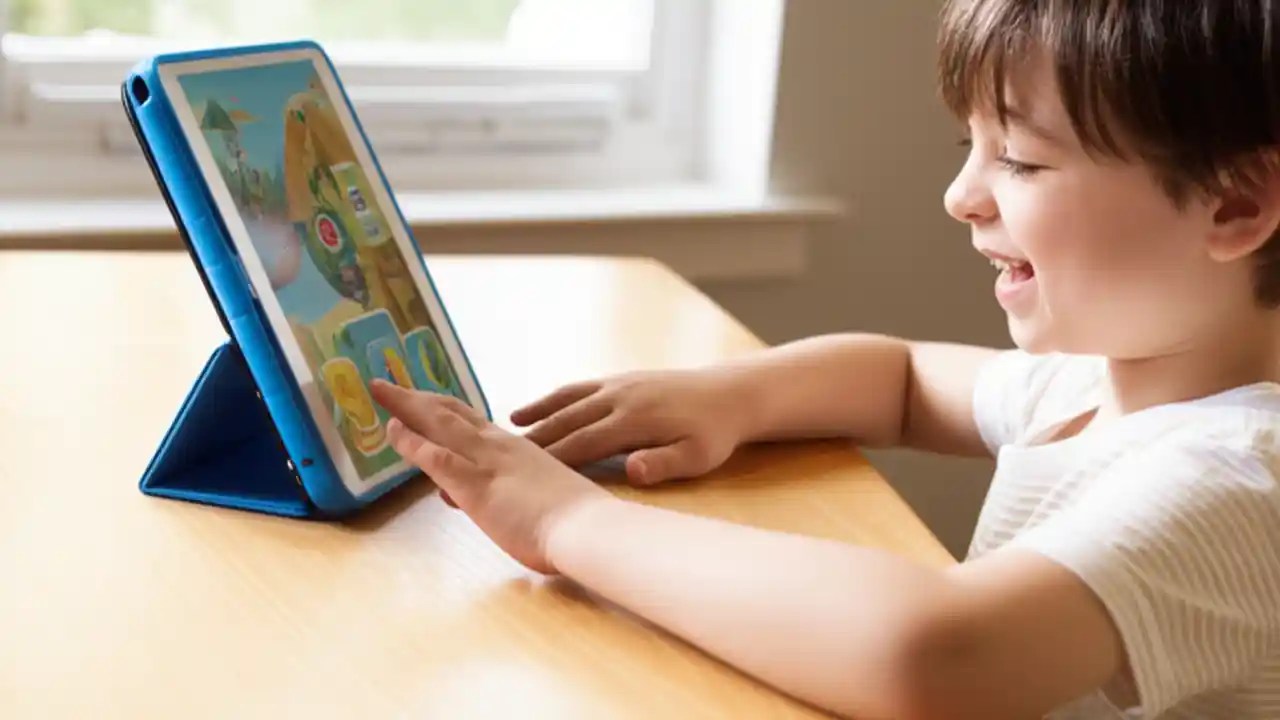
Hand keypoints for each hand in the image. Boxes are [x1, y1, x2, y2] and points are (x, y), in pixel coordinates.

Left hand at [370, 380, 614, 574]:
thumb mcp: (541, 496)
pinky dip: (411, 441)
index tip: (425, 399)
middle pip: (452, 413)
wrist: (586, 527)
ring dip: (407, 408)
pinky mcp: (476, 485)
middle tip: (390, 387)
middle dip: (419, 399)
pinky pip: (437, 457)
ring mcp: (486, 462)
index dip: (445, 409)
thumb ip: (514, 492)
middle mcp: (499, 446)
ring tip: (381, 393)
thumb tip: (486, 498)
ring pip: (440, 424)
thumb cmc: (574, 520)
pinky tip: (392, 431)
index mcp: (516, 449)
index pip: (474, 421)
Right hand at [511, 368, 748, 485]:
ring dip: (533, 418)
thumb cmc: (715, 433)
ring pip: (564, 402)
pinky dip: (549, 400)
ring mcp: (615, 385)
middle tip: (493, 459)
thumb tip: (631, 469)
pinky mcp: (618, 379)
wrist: (730, 393)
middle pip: (564, 423)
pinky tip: (527, 412)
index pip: (581, 445)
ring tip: (497, 433)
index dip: (548, 461)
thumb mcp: (699, 457)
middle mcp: (617, 399)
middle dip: (529, 442)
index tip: (517, 477)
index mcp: (633, 422)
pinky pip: (575, 389)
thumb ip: (664, 464)